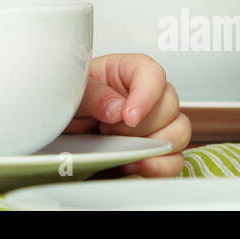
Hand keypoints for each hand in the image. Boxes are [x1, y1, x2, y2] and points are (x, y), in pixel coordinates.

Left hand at [63, 53, 191, 176]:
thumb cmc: (67, 103)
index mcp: (126, 71)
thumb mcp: (71, 92)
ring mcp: (155, 123)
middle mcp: (146, 96)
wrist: (60, 134)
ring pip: (179, 132)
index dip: (146, 95)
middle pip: (170, 105)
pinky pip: (175, 160)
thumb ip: (93, 95)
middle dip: (140, 125)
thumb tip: (117, 108)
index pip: (152, 74)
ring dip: (150, 146)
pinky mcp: (156, 150)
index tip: (128, 116)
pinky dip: (158, 167)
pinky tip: (134, 165)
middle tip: (110, 131)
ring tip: (120, 148)